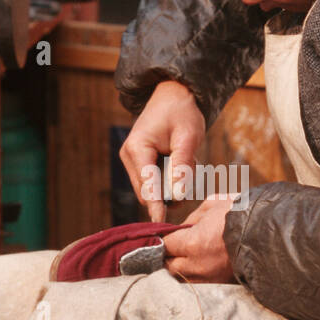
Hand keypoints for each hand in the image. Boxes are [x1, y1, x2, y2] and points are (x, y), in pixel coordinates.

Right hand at [120, 80, 205, 221]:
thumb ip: (182, 167)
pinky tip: (180, 159)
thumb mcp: (188, 137)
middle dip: (169, 192)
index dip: (155, 206)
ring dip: (172, 183)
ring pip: (152, 189)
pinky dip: (170, 178)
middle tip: (190, 168)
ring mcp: (132, 160)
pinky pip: (154, 181)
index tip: (161, 224)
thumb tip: (177, 196)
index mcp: (137, 148)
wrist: (174, 95)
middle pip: (147, 192)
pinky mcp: (139, 162)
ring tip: (187, 158)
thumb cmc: (182, 113)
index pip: (147, 186)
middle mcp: (129, 156)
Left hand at [162, 194, 238, 282]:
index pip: (165, 245)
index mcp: (193, 243)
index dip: (162, 239)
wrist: (274, 232)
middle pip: (168, 266)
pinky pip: (200, 284)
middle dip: (169, 256)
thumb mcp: (213, 205)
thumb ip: (192, 218)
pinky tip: (201, 266)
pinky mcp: (222, 286)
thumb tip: (181, 228)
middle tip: (174, 247)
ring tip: (187, 258)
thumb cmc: (244, 212)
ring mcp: (211, 279)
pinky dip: (196, 276)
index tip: (166, 236)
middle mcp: (198, 266)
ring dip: (181, 268)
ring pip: (182, 278)